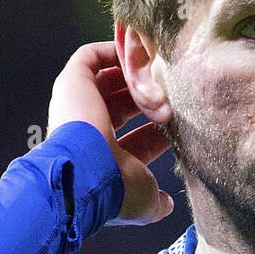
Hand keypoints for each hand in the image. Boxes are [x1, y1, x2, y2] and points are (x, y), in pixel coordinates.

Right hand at [47, 41, 174, 224]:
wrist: (87, 174)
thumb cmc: (116, 191)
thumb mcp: (145, 200)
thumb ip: (157, 202)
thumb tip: (166, 204)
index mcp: (106, 158)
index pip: (137, 138)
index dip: (159, 129)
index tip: (181, 121)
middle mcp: (91, 130)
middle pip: (124, 105)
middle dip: (150, 98)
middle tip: (174, 92)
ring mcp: (80, 104)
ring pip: (108, 78)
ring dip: (134, 73)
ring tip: (161, 67)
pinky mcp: (73, 81)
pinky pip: (90, 57)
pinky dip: (111, 49)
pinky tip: (137, 49)